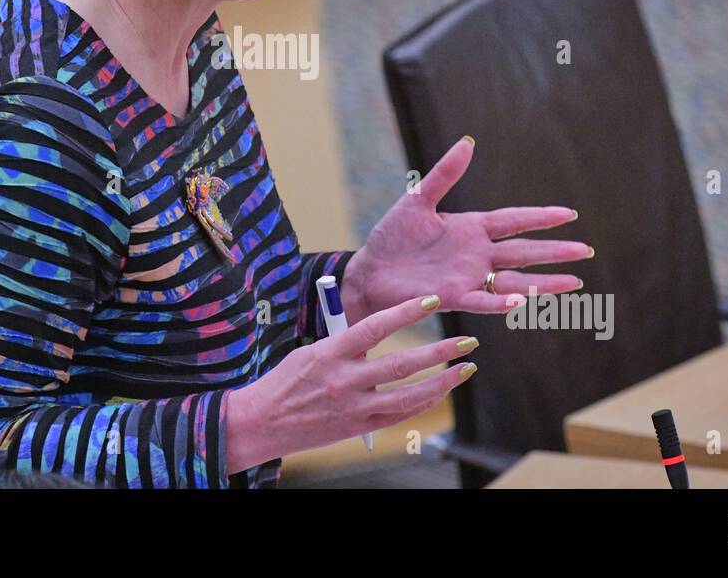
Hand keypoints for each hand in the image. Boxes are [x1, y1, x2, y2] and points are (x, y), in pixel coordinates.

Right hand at [224, 294, 476, 473]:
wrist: (261, 422)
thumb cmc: (283, 383)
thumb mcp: (309, 353)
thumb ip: (343, 343)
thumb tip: (373, 330)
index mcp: (330, 353)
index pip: (375, 326)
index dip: (406, 312)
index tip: (431, 301)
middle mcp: (344, 380)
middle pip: (402, 364)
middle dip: (439, 352)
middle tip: (466, 341)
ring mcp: (354, 406)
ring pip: (408, 394)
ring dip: (442, 381)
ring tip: (464, 369)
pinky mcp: (358, 426)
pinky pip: (399, 414)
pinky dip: (422, 402)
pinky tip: (440, 391)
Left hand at [341, 136, 591, 323]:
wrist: (367, 270)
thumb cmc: (391, 238)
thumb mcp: (417, 200)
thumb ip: (444, 174)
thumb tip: (468, 143)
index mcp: (470, 229)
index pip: (513, 221)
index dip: (540, 217)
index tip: (569, 214)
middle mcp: (476, 254)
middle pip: (524, 251)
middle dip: (555, 251)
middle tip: (586, 251)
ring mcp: (467, 277)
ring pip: (514, 279)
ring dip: (543, 282)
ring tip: (575, 282)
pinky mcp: (452, 296)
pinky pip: (482, 300)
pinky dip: (500, 301)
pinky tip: (521, 299)